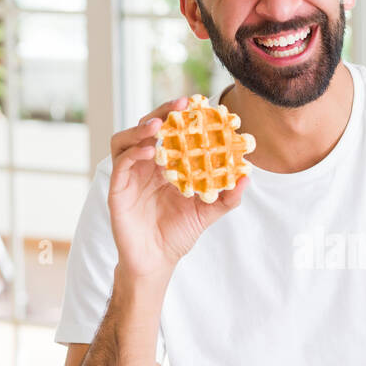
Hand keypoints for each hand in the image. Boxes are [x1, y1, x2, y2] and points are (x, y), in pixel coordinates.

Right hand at [107, 97, 247, 279]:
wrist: (157, 261)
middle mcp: (144, 166)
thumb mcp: (208, 213)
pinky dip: (133, 153)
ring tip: (159, 126)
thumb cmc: (178, 234)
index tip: (199, 104)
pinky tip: (149, 151)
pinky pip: (120, 164)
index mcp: (164, 166)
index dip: (181, 117)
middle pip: (146, 128)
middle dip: (162, 113)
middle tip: (181, 105)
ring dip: (140, 128)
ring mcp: (128, 176)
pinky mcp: (117, 190)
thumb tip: (248, 177)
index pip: (170, 133)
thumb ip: (227, 197)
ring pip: (125, 140)